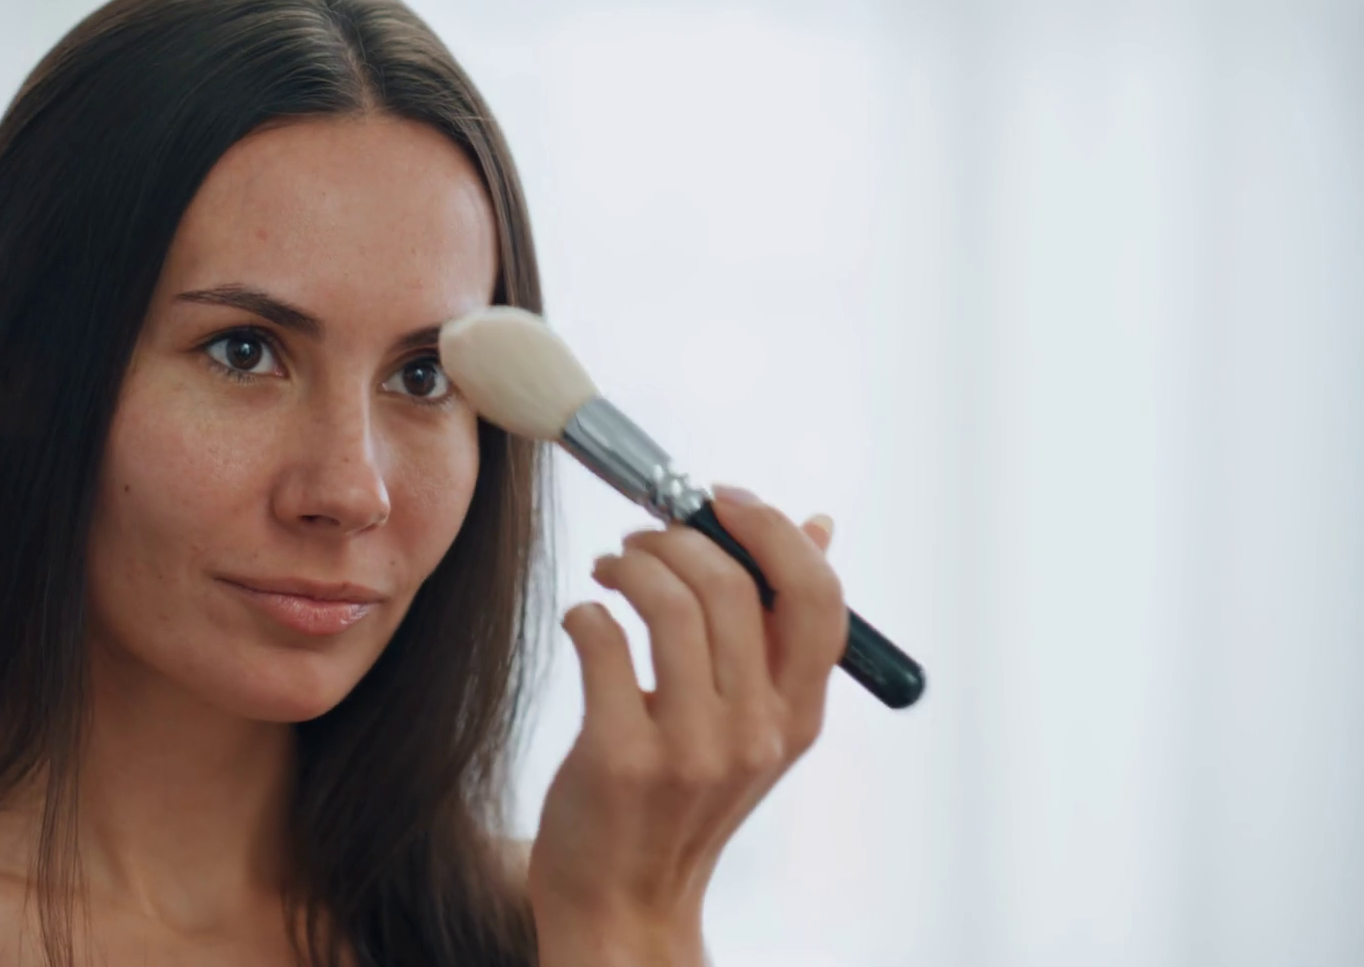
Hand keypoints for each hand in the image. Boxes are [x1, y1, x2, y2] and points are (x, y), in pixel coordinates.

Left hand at [527, 490, 845, 964]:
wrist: (622, 900)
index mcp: (797, 717)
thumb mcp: (751, 721)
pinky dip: (586, 613)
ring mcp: (691, 750)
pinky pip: (604, 642)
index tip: (722, 501)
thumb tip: (818, 527)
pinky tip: (582, 620)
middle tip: (641, 539)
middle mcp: (755, 733)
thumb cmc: (680, 797)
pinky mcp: (621, 758)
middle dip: (677, 539)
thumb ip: (778, 630)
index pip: (819, 599)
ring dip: (631, 563)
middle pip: (734, 587)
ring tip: (611, 568)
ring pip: (670, 604)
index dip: (773, 533)